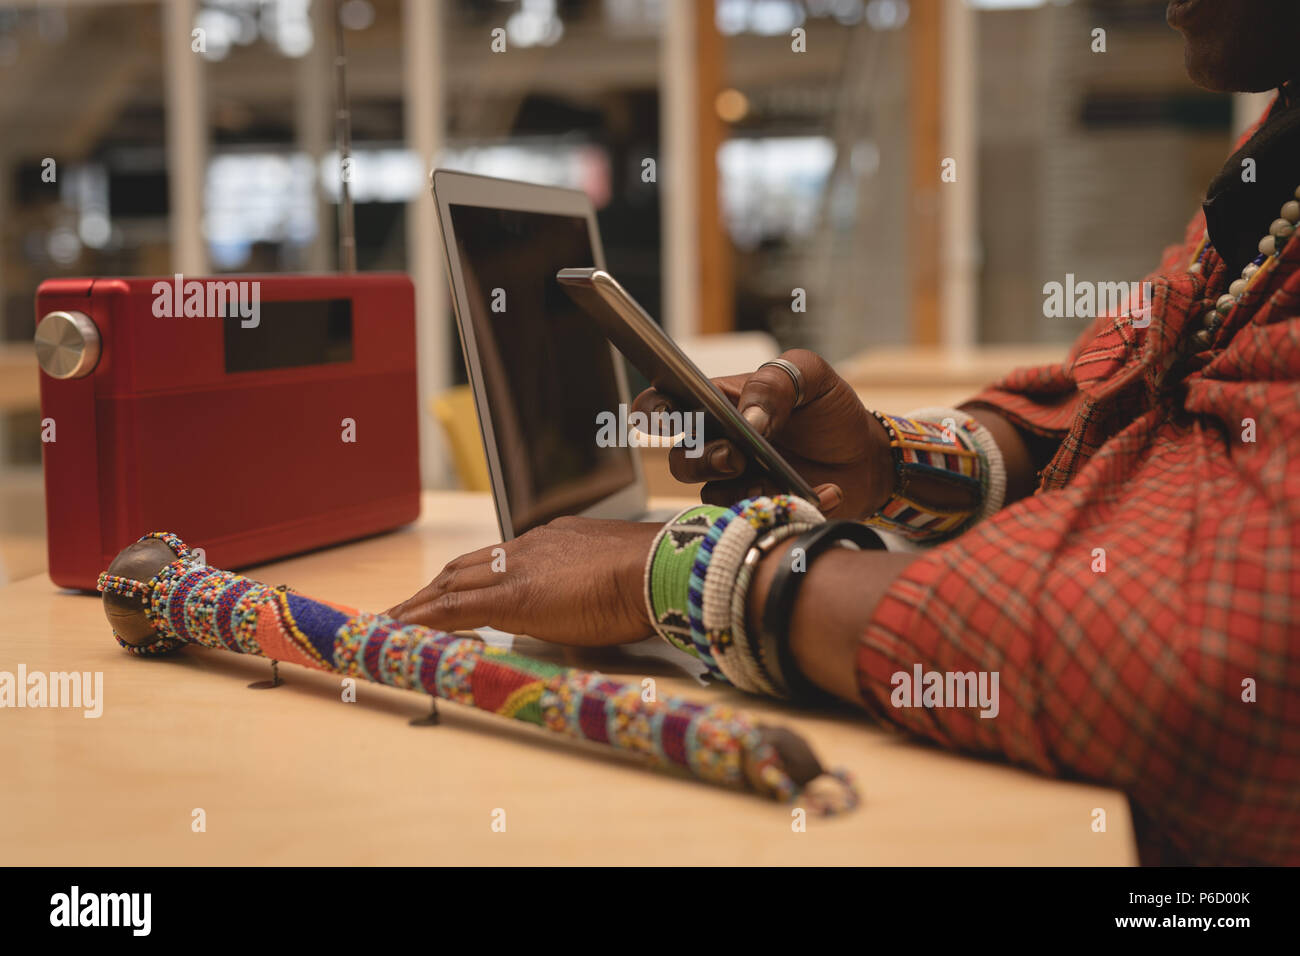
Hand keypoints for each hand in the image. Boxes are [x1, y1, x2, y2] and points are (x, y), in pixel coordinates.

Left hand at [383, 517, 660, 645]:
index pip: (497, 559)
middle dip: (434, 588)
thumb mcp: (614, 581)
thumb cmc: (652, 578)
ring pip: (451, 584)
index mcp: (552, 541)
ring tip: (393, 621)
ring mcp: (517, 569)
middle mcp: (528, 547)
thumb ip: (594, 590)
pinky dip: (423, 620)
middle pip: (465, 567)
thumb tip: (595, 612)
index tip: (453, 594)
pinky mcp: (510, 597)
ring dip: (419, 604)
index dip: (470, 577)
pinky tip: (401, 631)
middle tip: (406, 608)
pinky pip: (453, 609)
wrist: (659, 568)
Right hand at [634, 348, 893, 518]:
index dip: (652, 411)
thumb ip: (775, 382)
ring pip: (708, 494)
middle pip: (680, 459)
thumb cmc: (829, 410)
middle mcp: (717, 444)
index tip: (662, 418)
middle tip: (735, 456)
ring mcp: (735, 481)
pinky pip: (752, 517)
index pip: (666, 404)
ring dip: (739, 490)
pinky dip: (788, 506)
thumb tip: (749, 418)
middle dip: (702, 460)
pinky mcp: (757, 510)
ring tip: (774, 482)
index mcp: (718, 403)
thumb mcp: (811, 376)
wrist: (866, 456)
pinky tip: (824, 492)